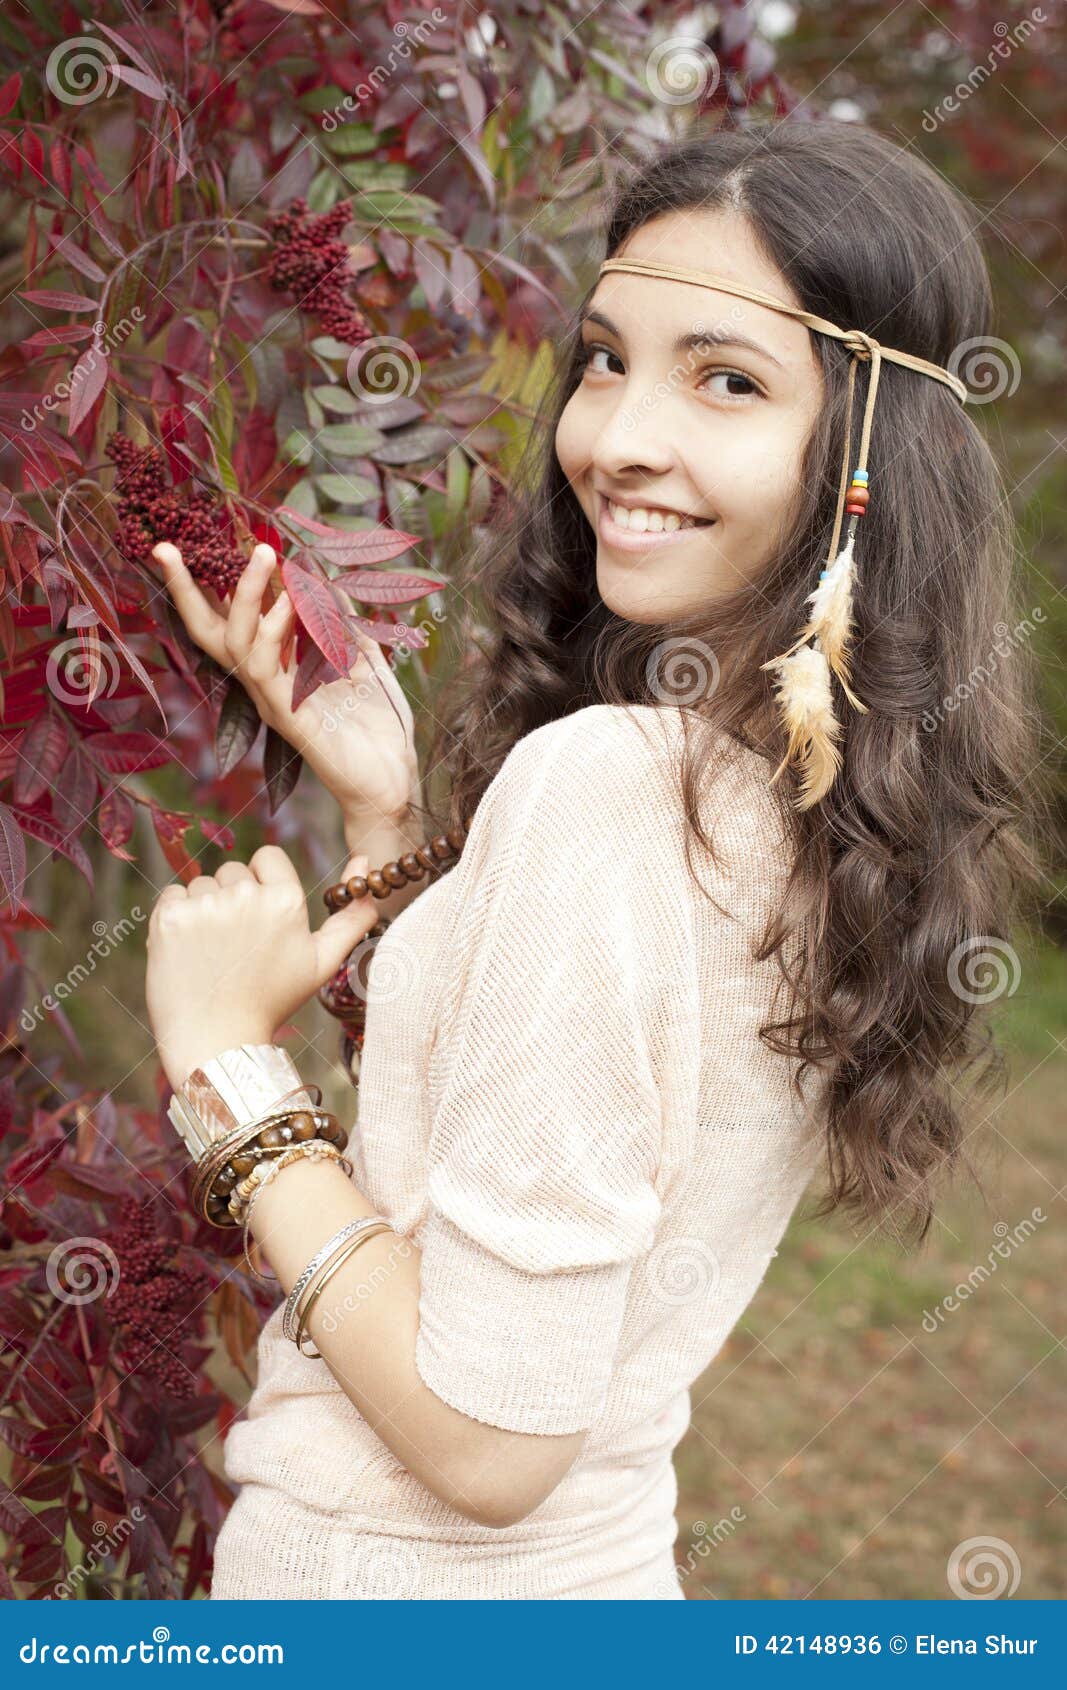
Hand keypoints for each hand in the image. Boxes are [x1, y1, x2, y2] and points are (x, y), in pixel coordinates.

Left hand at [146, 845, 380, 1089]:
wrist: (217, 1042)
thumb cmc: (272, 1002)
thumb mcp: (323, 963)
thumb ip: (352, 917)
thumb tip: (366, 861)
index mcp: (287, 901)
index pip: (268, 857)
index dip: (262, 884)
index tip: (259, 917)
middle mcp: (247, 895)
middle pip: (233, 871)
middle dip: (233, 899)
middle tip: (236, 946)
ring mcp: (205, 905)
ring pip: (202, 884)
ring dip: (204, 909)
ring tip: (212, 952)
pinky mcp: (170, 917)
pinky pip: (172, 895)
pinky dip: (176, 917)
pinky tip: (188, 950)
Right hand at [152, 540, 419, 822]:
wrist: (393, 777)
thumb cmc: (378, 723)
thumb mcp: (364, 658)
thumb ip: (344, 621)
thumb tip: (329, 577)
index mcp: (276, 666)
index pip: (228, 621)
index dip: (205, 586)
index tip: (179, 545)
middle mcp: (263, 682)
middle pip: (208, 632)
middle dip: (185, 589)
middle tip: (170, 546)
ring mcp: (270, 699)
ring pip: (234, 642)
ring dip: (245, 594)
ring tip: (265, 554)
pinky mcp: (284, 716)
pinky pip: (265, 667)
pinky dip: (274, 629)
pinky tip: (291, 602)